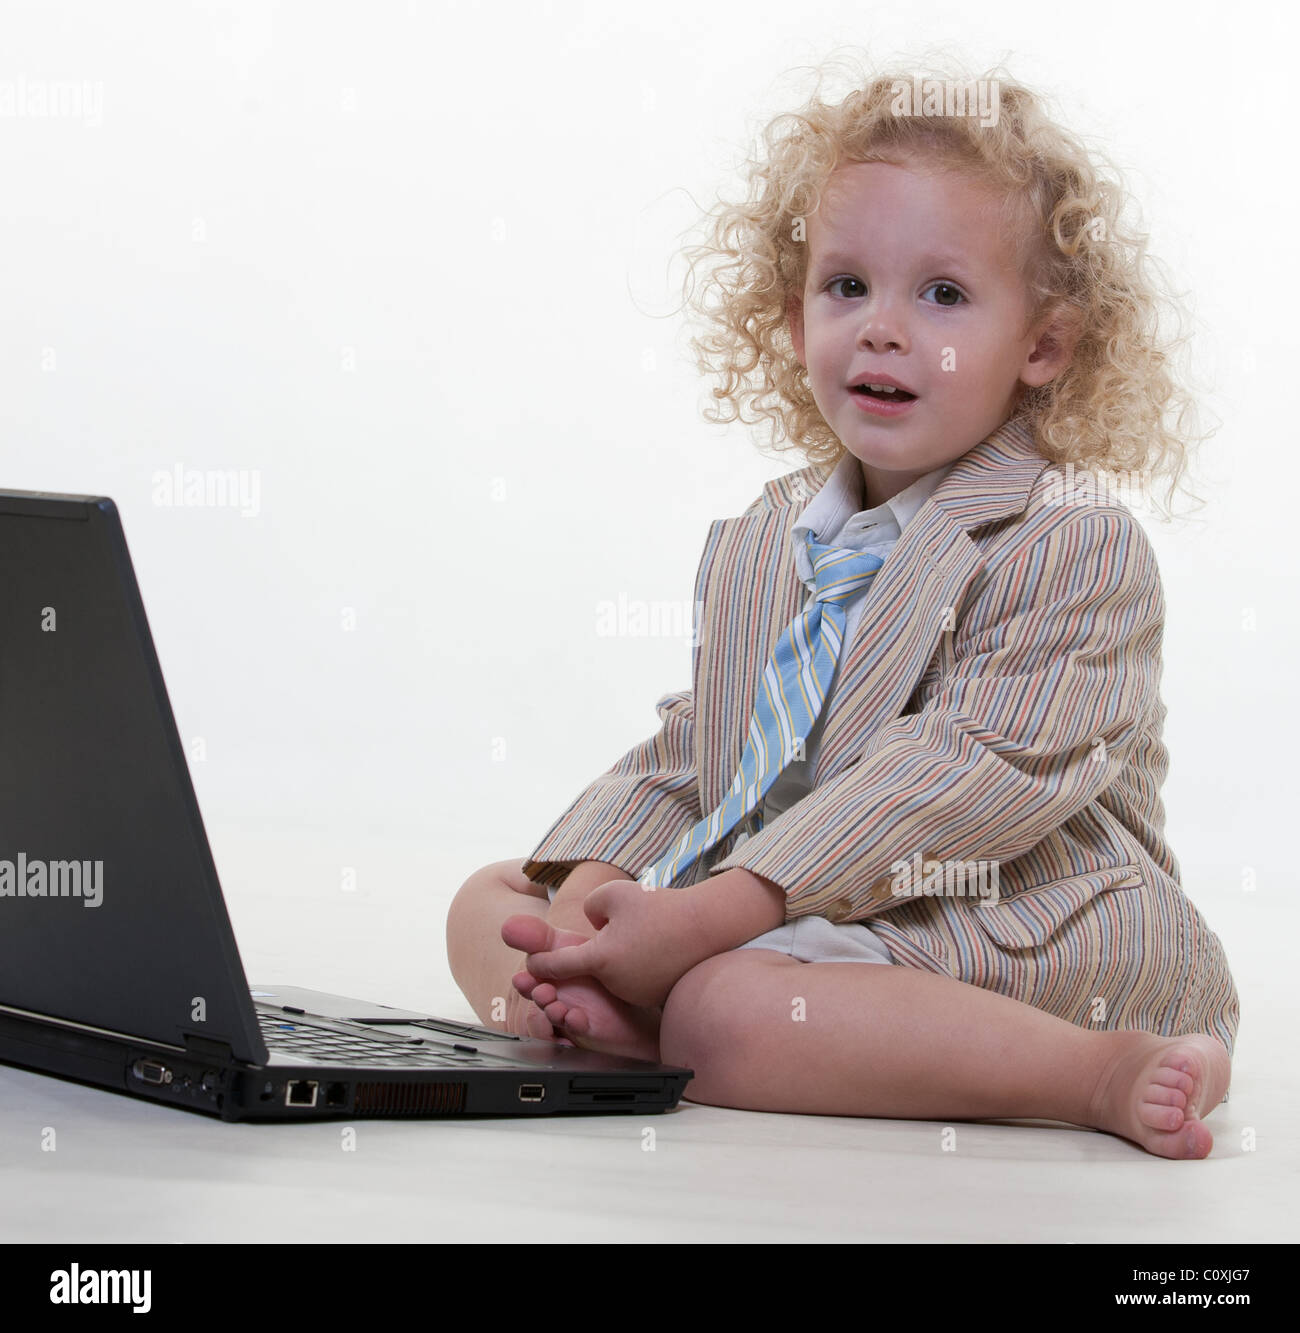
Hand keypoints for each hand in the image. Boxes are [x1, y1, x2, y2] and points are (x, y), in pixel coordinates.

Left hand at [521, 880, 711, 1008]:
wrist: (706, 925)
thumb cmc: (659, 907)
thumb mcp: (613, 893)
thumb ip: (590, 908)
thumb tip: (592, 924)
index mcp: (601, 959)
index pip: (558, 965)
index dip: (540, 963)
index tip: (527, 964)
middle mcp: (615, 983)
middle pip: (592, 965)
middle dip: (599, 948)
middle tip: (627, 926)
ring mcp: (636, 993)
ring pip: (614, 972)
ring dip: (620, 956)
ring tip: (647, 934)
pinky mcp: (655, 996)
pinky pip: (635, 979)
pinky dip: (639, 965)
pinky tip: (659, 946)